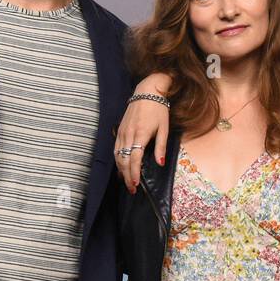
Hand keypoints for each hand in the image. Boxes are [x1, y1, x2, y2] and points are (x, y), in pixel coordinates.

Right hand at [116, 72, 172, 192]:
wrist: (147, 91)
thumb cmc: (158, 110)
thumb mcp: (164, 128)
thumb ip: (161, 147)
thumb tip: (160, 164)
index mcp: (140, 134)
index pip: (134, 159)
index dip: (134, 173)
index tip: (135, 185)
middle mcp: (128, 134)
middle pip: (123, 160)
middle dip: (126, 176)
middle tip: (131, 189)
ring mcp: (122, 131)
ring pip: (117, 155)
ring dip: (121, 170)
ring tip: (126, 181)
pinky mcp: (120, 129)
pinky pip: (116, 148)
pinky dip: (117, 160)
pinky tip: (121, 167)